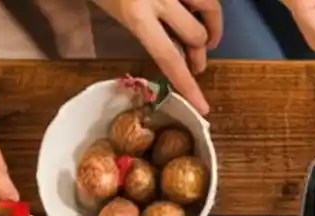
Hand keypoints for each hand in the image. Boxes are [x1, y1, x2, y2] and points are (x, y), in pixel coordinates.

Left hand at [91, 0, 221, 113]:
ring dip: (211, 23)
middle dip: (200, 52)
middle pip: (197, 34)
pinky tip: (195, 11)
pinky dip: (202, 5)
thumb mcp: (104, 8)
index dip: (189, 86)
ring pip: (209, 6)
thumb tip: (140, 48)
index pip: (170, 60)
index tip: (203, 106)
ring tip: (206, 33)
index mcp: (137, 16)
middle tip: (197, 62)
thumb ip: (127, 29)